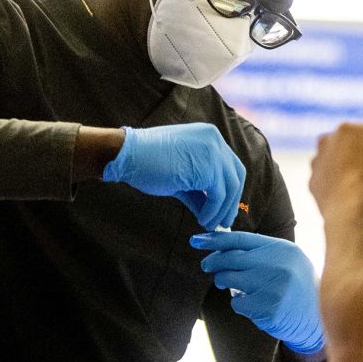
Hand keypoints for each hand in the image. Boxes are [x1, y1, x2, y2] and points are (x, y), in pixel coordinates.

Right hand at [102, 123, 244, 229]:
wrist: (126, 155)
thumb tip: (213, 213)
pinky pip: (218, 195)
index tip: (224, 208)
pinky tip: (202, 220)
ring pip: (230, 187)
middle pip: (236, 175)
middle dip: (231, 201)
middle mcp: (215, 140)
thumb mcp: (181, 175)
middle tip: (224, 221)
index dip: (230, 189)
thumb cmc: (147, 164)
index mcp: (210, 136)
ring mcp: (213, 152)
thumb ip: (200, 190)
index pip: (231, 165)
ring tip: (209, 224)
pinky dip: (213, 211)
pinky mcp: (207, 167)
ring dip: (221, 210)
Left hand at [192, 231, 324, 354]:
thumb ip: (261, 252)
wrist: (316, 318)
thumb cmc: (296, 286)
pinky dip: (240, 304)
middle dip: (213, 261)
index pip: (242, 239)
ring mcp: (273, 287)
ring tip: (239, 287)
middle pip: (230, 258)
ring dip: (225, 283)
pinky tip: (255, 305)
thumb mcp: (287, 260)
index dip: (216, 239)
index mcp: (282, 249)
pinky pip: (237, 303)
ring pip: (229, 280)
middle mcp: (278, 265)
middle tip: (207, 265)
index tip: (198, 240)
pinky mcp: (268, 308)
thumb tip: (224, 246)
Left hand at [308, 123, 362, 217]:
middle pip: (356, 143)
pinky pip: (331, 175)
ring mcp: (318, 159)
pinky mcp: (313, 177)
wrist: (346, 210)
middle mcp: (328, 138)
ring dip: (352, 164)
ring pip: (342, 158)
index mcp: (349, 128)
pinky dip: (339, 179)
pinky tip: (351, 190)